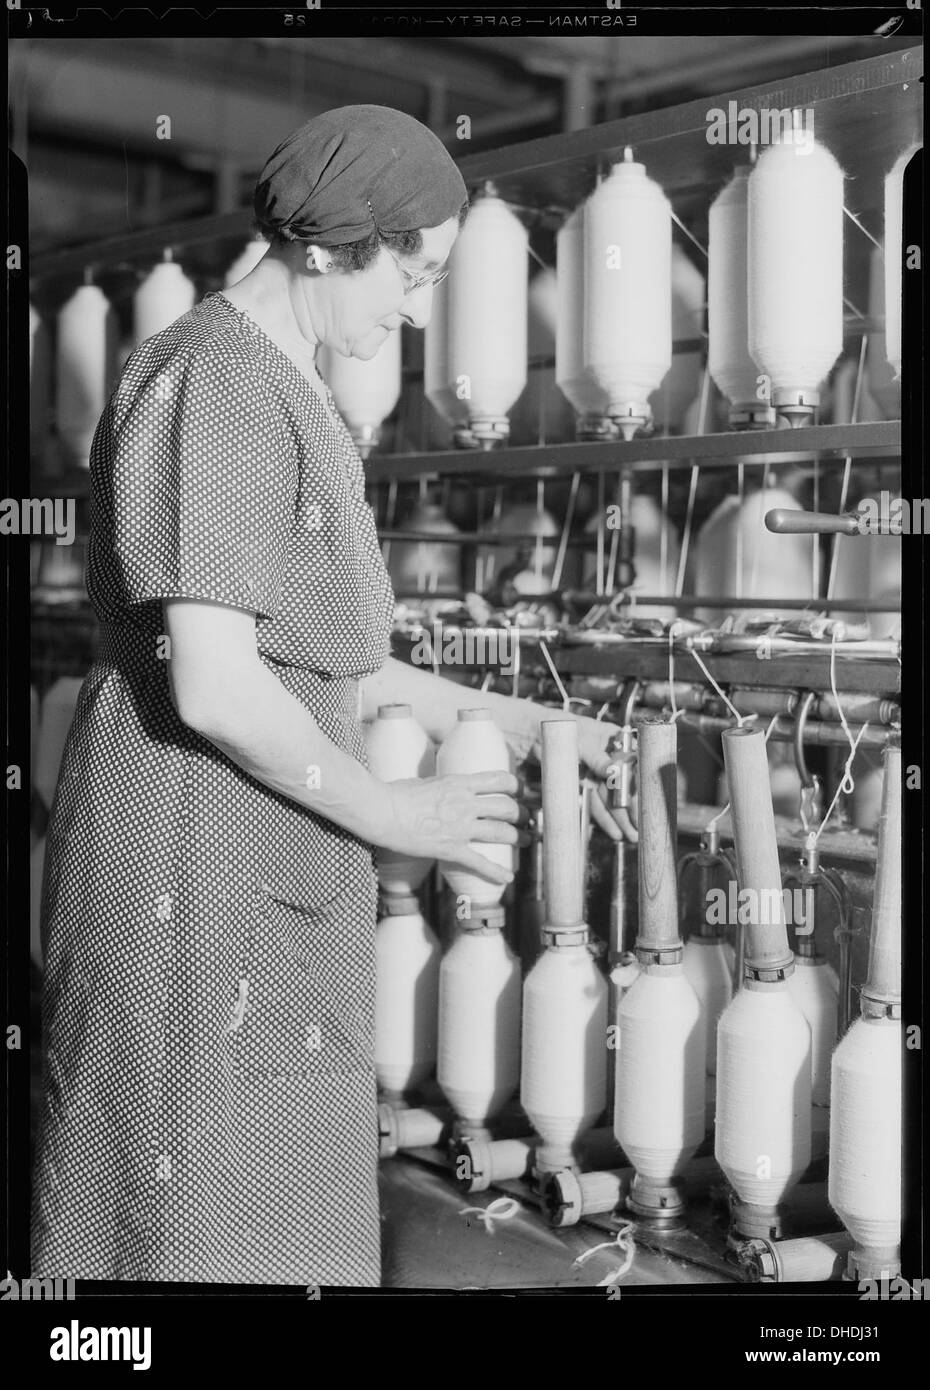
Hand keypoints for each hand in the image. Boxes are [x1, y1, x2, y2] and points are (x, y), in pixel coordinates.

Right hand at [381, 772, 528, 886]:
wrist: (381, 811)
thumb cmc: (396, 793)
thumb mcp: (427, 781)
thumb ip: (444, 785)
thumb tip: (449, 786)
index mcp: (459, 783)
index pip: (499, 779)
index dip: (515, 786)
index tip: (520, 792)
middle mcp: (465, 803)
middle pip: (506, 807)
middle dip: (522, 814)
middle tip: (528, 819)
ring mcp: (459, 827)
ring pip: (500, 832)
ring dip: (518, 837)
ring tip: (527, 840)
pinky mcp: (450, 848)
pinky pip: (479, 862)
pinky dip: (496, 871)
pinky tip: (507, 878)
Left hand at [531, 712, 628, 842]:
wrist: (525, 733)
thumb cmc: (554, 729)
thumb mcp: (578, 742)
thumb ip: (597, 758)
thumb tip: (615, 772)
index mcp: (612, 741)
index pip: (631, 767)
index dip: (637, 789)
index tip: (644, 806)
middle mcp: (606, 758)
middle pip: (622, 788)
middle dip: (631, 810)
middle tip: (639, 830)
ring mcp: (593, 773)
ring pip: (610, 799)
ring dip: (620, 819)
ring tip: (630, 836)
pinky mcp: (580, 785)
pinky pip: (594, 803)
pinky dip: (604, 818)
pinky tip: (614, 831)